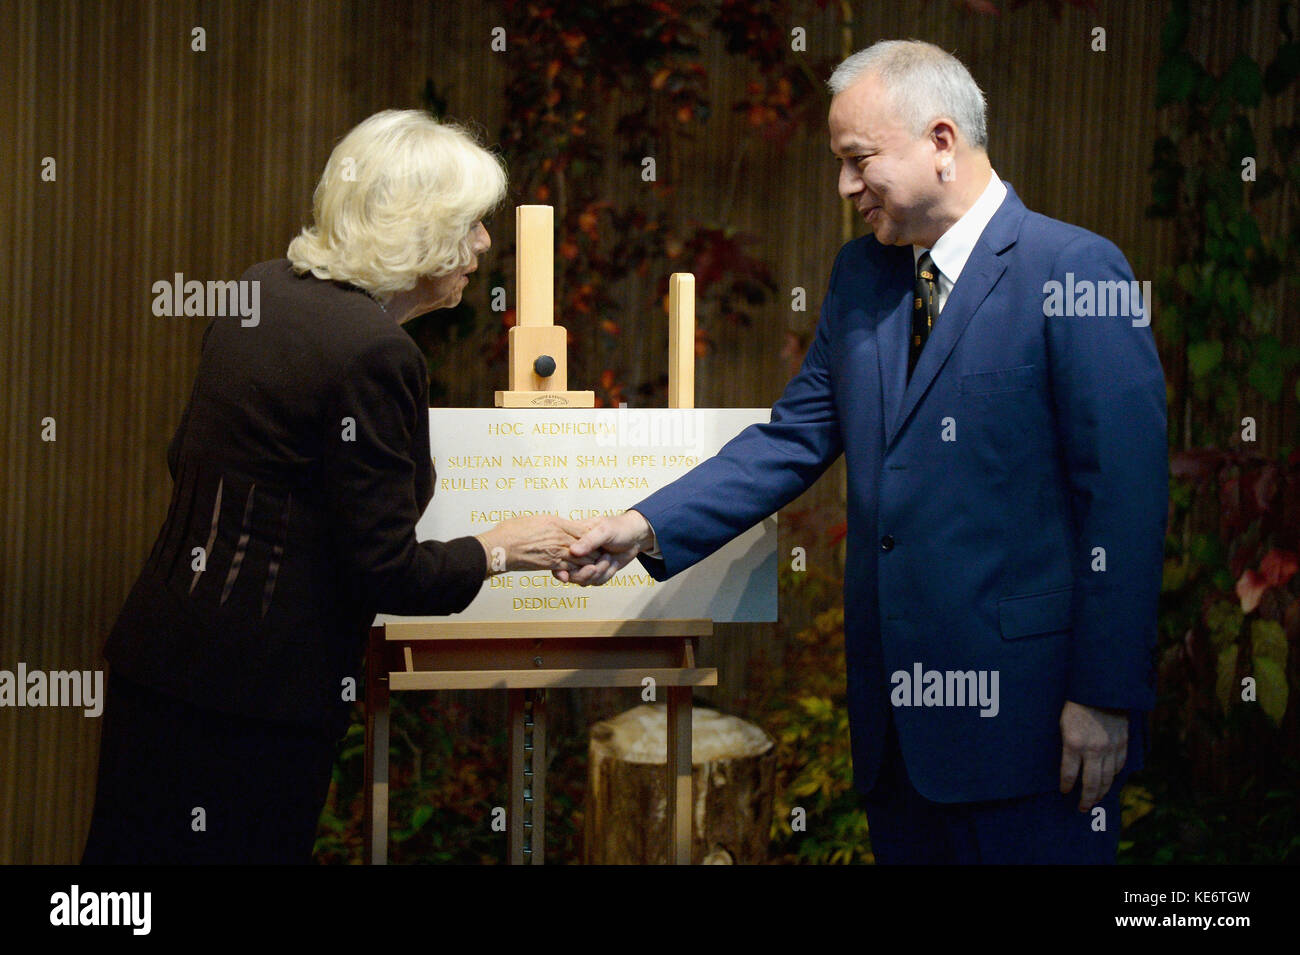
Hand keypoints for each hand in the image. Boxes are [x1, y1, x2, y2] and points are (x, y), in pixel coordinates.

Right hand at [475, 515, 599, 576]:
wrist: (499, 547)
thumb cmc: (511, 531)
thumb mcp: (534, 520)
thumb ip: (548, 524)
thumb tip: (553, 526)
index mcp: (556, 523)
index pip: (582, 528)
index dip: (592, 532)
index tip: (599, 536)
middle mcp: (559, 537)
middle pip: (587, 543)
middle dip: (596, 549)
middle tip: (604, 552)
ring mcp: (556, 552)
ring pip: (582, 558)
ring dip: (590, 562)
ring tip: (597, 564)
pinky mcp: (551, 565)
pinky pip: (570, 569)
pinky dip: (578, 572)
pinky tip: (581, 574)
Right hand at [553, 510, 655, 585]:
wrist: (637, 536)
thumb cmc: (620, 527)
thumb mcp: (604, 530)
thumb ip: (588, 540)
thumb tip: (573, 551)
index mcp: (574, 539)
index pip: (559, 555)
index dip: (558, 568)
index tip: (564, 576)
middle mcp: (579, 553)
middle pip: (570, 573)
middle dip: (583, 574)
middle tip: (595, 567)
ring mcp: (588, 563)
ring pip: (584, 580)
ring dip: (599, 573)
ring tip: (608, 559)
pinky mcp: (598, 570)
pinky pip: (597, 581)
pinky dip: (606, 575)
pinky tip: (612, 563)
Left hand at [1059, 700, 1128, 810]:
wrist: (1101, 688)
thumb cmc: (1075, 703)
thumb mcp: (1061, 722)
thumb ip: (1065, 743)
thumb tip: (1064, 762)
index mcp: (1074, 743)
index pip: (1069, 774)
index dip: (1066, 786)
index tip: (1064, 792)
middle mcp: (1094, 749)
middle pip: (1091, 783)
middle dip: (1086, 798)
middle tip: (1082, 808)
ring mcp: (1111, 747)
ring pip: (1108, 778)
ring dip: (1102, 793)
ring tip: (1096, 801)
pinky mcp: (1123, 743)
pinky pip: (1120, 766)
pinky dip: (1115, 777)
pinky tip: (1110, 781)